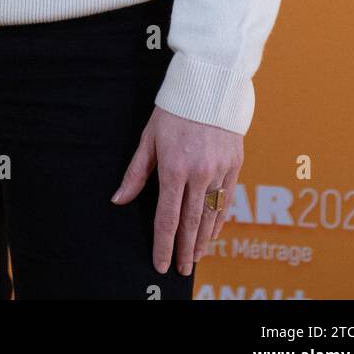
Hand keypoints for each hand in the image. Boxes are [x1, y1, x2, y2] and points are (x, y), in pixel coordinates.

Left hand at [110, 104, 241, 274]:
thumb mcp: (149, 137)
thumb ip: (136, 172)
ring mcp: (220, 170)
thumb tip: (119, 199)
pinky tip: (213, 232)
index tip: (161, 263)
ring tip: (195, 257)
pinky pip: (227, 200)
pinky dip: (220, 220)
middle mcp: (199, 173)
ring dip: (202, 240)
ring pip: (211, 215)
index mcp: (174, 168)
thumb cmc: (174, 109)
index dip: (163, 244)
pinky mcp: (235, 164)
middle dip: (184, 250)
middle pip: (191, 223)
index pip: (167, 217)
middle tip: (180, 269)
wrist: (209, 84)